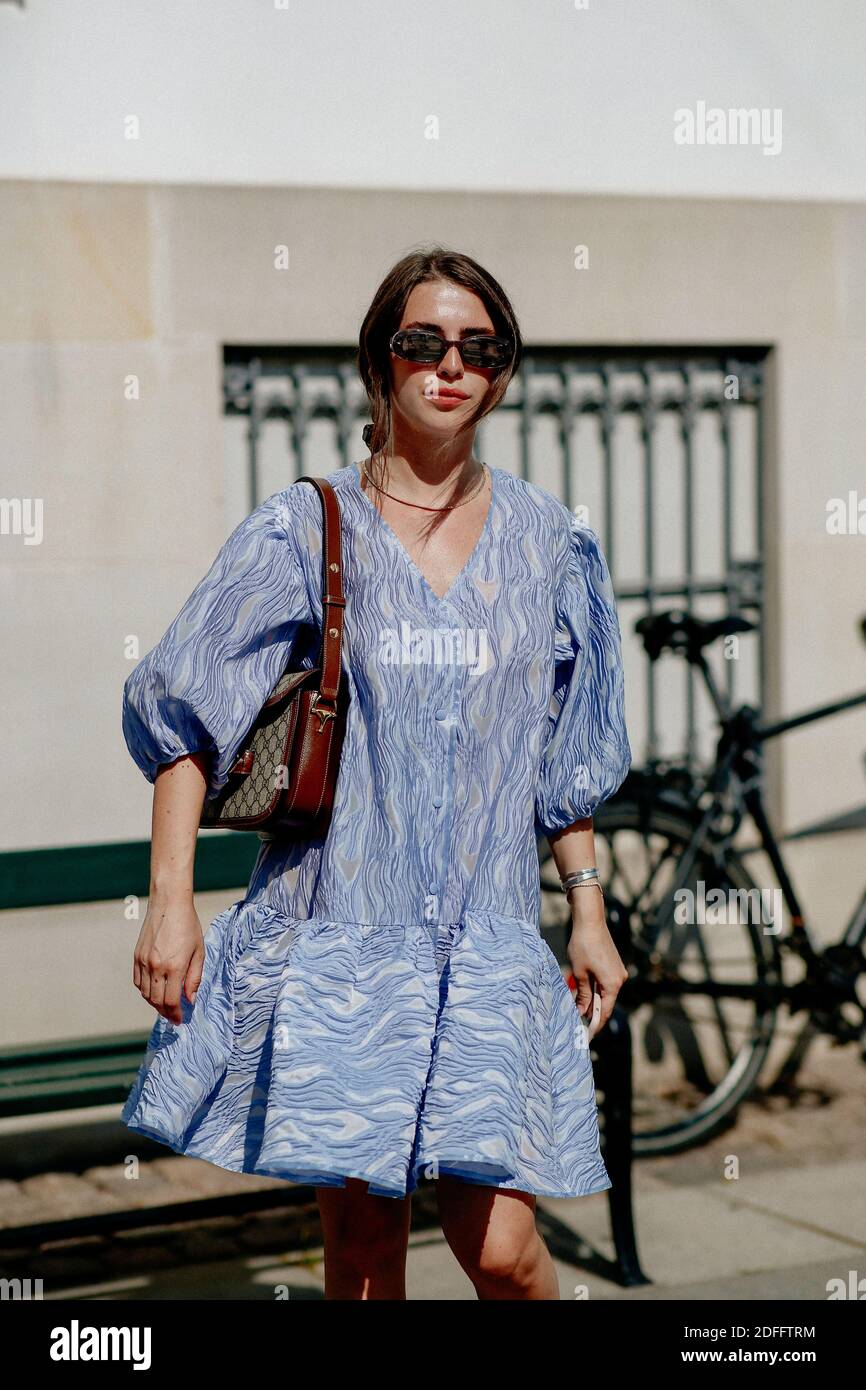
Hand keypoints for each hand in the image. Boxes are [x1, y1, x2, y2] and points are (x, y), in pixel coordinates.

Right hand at [133, 893, 204, 1023]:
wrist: (169, 904)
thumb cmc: (188, 926)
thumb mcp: (199, 952)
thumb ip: (194, 978)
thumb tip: (191, 1000)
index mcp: (174, 967)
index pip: (171, 1001)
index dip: (176, 1014)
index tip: (181, 1019)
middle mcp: (156, 967)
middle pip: (157, 1001)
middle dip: (166, 1013)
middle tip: (174, 1016)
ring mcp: (144, 962)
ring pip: (145, 994)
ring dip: (155, 1004)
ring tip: (166, 1006)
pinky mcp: (137, 957)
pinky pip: (138, 982)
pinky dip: (145, 991)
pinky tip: (154, 991)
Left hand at [566, 887, 627, 1037]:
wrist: (590, 921)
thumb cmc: (583, 946)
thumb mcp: (579, 973)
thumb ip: (582, 994)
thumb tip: (581, 1011)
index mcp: (613, 984)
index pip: (604, 1012)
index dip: (594, 1025)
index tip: (586, 1036)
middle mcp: (619, 979)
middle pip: (605, 1003)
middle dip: (591, 1013)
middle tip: (578, 1024)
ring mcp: (618, 971)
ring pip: (604, 992)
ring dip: (591, 1000)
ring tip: (576, 1008)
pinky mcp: (613, 965)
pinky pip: (604, 983)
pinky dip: (594, 989)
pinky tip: (581, 992)